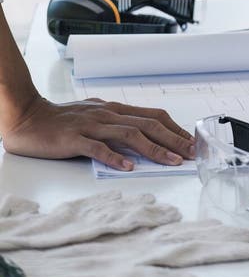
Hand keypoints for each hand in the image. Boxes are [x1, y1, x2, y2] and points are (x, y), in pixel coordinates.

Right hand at [1, 93, 195, 170]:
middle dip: (173, 139)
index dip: (175, 129)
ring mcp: (91, 125)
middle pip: (148, 124)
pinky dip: (115, 157)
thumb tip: (142, 133)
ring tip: (171, 161)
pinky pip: (98, 148)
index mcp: (114, 109)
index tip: (191, 143)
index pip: (153, 116)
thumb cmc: (63, 120)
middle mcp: (107, 114)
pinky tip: (129, 167)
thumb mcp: (95, 116)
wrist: (29, 118)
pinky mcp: (74, 138)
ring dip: (154, 148)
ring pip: (129, 134)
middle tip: (192, 153)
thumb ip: (116, 123)